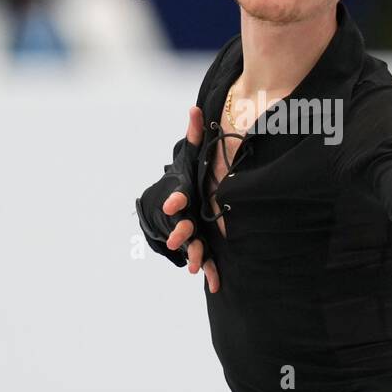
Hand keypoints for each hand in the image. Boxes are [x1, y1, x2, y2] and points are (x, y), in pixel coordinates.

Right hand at [162, 106, 220, 292]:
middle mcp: (184, 216)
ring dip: (194, 255)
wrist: (185, 204)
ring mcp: (191, 233)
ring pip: (192, 246)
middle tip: (180, 238)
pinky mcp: (201, 247)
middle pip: (181, 225)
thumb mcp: (193, 156)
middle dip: (181, 232)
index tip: (175, 205)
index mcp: (182, 195)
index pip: (177, 197)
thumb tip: (196, 107)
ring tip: (197, 267)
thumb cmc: (192, 176)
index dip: (176, 201)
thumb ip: (195, 134)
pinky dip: (211, 272)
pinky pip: (206, 260)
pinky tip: (216, 285)